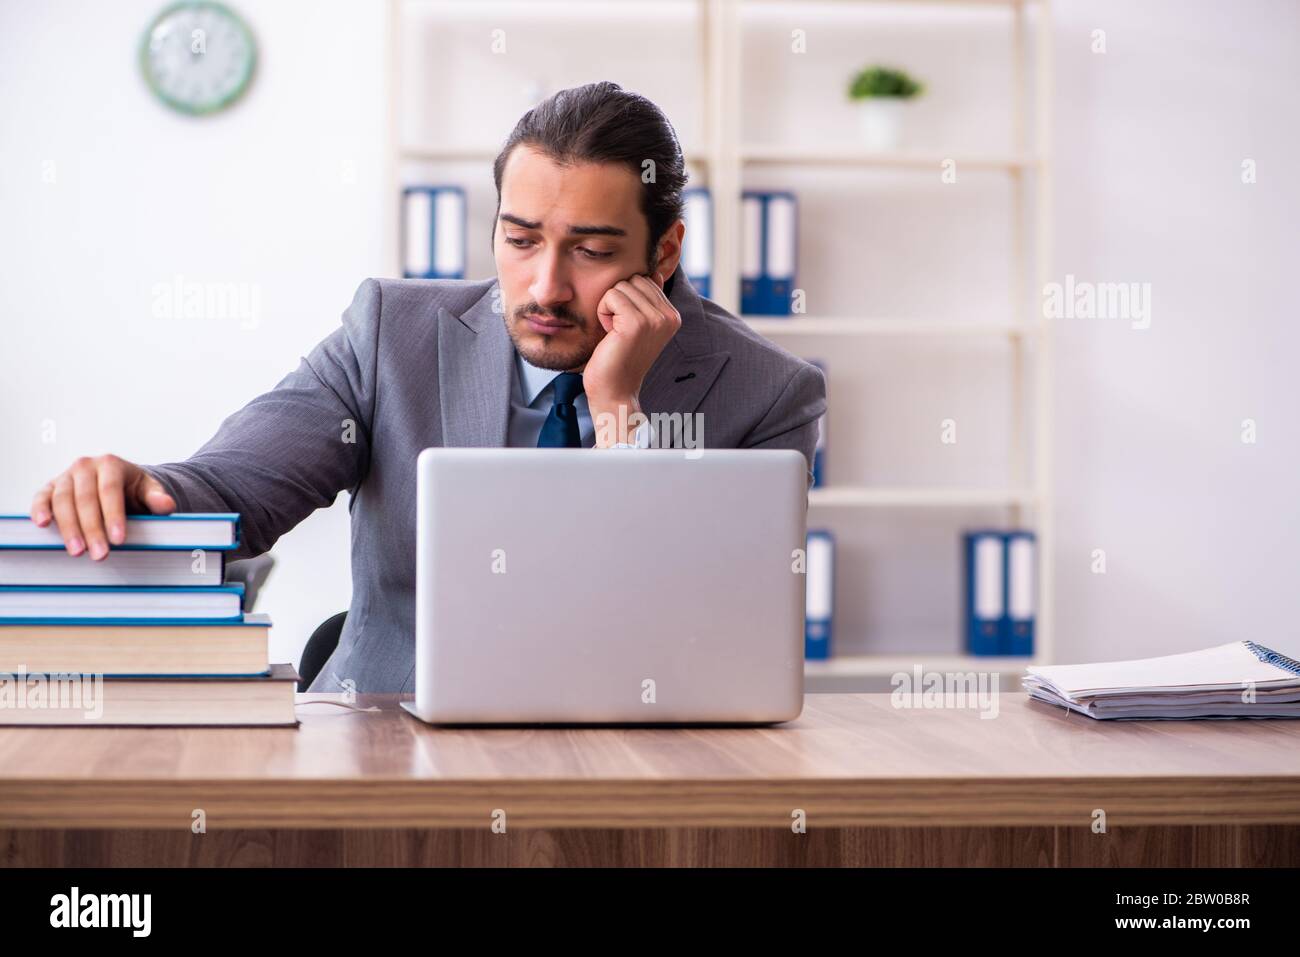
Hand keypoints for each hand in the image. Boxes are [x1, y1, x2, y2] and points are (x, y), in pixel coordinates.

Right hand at [30, 454, 175, 558]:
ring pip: (63, 500)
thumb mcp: (149, 490)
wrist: (117, 482)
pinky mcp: (51, 486)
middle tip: (99, 554)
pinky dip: (40, 509)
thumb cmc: (134, 489)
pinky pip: (42, 497)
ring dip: (69, 528)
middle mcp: (85, 466)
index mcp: (111, 464)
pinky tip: (43, 525)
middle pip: (86, 498)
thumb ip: (157, 498)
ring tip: (77, 551)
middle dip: (92, 529)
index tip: (119, 539)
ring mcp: (66, 475)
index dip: (114, 516)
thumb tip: (167, 504)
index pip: (110, 491)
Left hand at [583, 272, 680, 445]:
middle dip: (618, 301)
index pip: (644, 280)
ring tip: (615, 333)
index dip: (627, 300)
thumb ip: (648, 300)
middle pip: (633, 279)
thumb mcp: (639, 325)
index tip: (627, 328)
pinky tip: (610, 334)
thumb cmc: (620, 358)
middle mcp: (669, 316)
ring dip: (609, 308)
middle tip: (620, 330)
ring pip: (620, 286)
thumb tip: (654, 274)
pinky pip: (611, 296)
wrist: (614, 391)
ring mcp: (655, 319)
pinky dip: (603, 312)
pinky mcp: (636, 323)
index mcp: (672, 315)